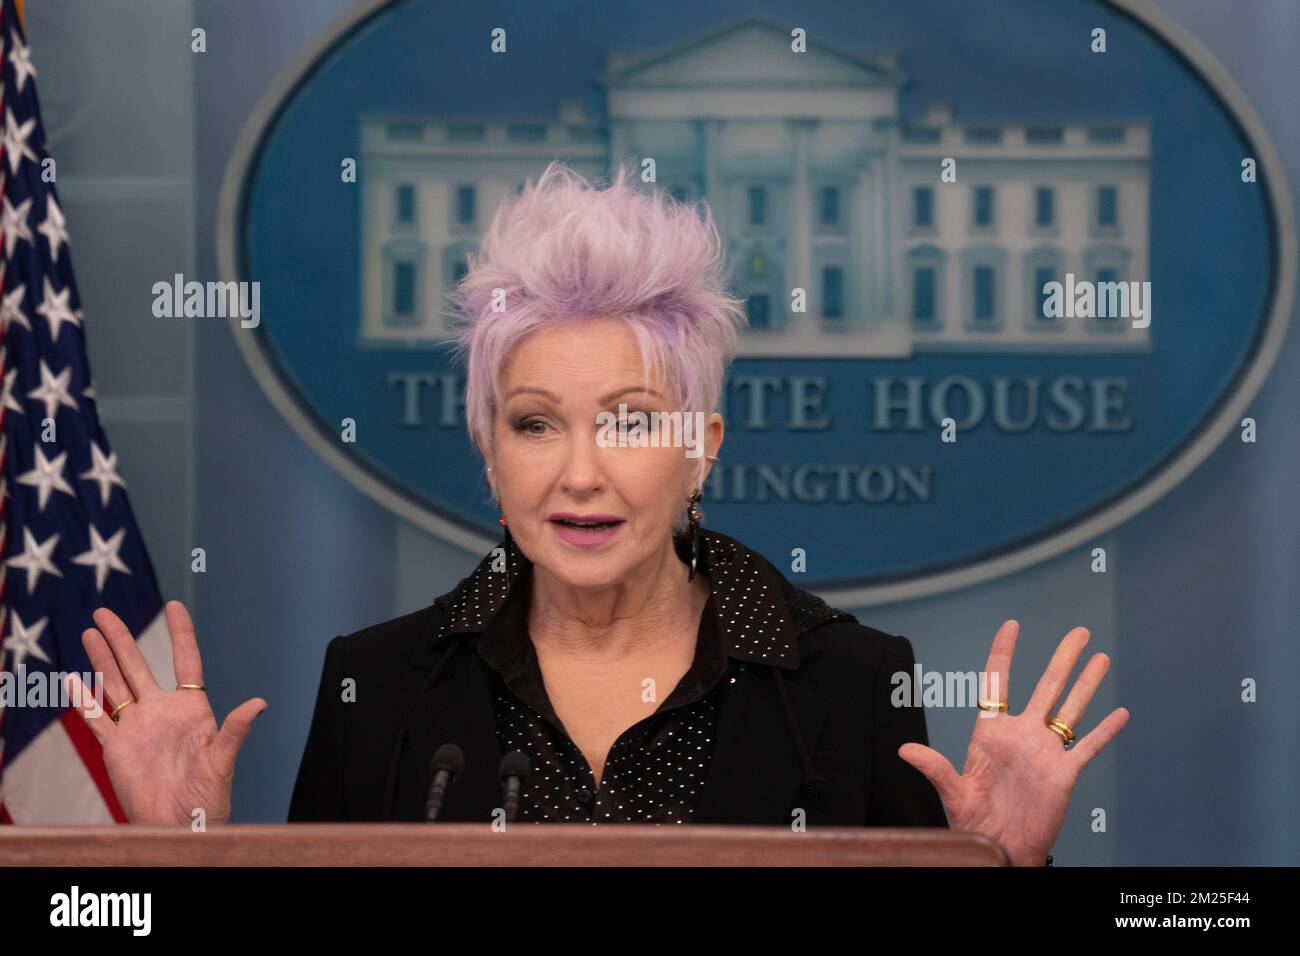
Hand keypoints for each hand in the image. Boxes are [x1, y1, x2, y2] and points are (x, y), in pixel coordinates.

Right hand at [65, 600, 266, 826]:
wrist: (180, 827)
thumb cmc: (209, 797)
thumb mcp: (224, 761)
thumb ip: (235, 730)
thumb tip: (259, 703)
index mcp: (191, 709)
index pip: (185, 661)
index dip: (180, 633)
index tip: (174, 605)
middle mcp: (161, 712)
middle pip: (137, 665)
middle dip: (121, 638)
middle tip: (104, 612)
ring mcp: (137, 728)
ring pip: (115, 685)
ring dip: (101, 660)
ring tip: (90, 631)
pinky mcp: (116, 748)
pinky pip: (96, 718)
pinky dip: (84, 699)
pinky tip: (73, 679)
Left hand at [897, 620, 1128, 865]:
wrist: (999, 849)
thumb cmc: (974, 822)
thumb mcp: (953, 791)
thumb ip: (934, 767)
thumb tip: (904, 750)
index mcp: (992, 733)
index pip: (998, 682)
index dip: (1004, 653)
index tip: (1011, 626)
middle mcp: (1022, 736)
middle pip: (1046, 687)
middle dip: (1062, 658)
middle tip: (1079, 632)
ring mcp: (1045, 752)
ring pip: (1071, 709)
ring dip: (1087, 684)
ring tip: (1100, 658)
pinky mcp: (1063, 774)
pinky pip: (1087, 748)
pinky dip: (1104, 732)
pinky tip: (1120, 714)